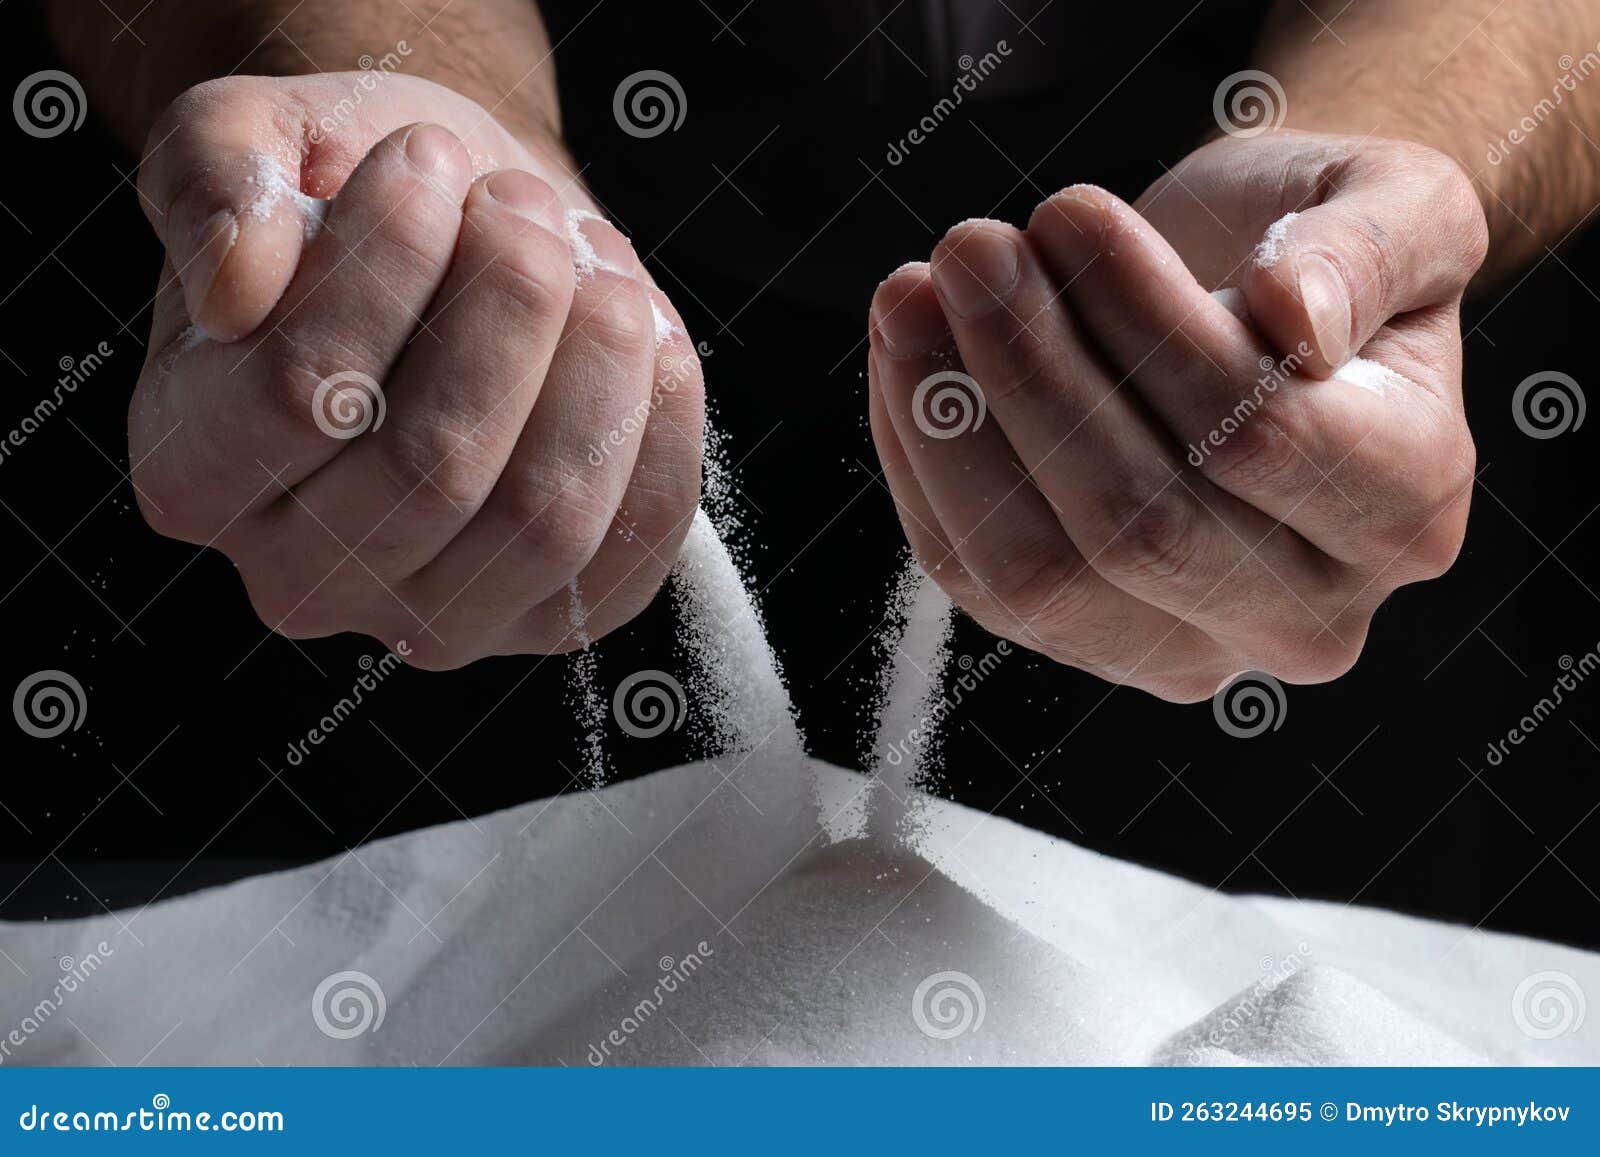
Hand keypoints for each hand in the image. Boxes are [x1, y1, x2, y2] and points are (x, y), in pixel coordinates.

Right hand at [131, 75, 703, 666]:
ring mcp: (433, 617)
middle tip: (524, 204)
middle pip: (434, 467)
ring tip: (592, 263)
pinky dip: (660, 418)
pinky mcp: (553, 620)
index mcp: (193, 469)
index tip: (429, 157)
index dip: (388, 264)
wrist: (459, 251)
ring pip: (542, 518)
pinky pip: (636, 536)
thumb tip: (236, 284)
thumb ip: (213, 181)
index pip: (301, 393)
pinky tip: (643, 333)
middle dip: (508, 306)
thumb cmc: (350, 205)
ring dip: (595, 363)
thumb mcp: (252, 143)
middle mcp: (301, 576)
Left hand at [867, 130, 1486, 700]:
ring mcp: (1190, 646)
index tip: (1072, 210)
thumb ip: (1365, 252)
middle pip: (1140, 525)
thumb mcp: (1394, 202)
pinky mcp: (1085, 641)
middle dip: (1032, 374)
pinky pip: (976, 574)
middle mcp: (1311, 611)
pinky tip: (909, 355)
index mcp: (1408, 508)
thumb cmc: (1320, 248)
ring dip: (955, 425)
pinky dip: (923, 461)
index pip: (1263, 439)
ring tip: (915, 292)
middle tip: (971, 247)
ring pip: (1040, 571)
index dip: (1150, 327)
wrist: (1259, 306)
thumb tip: (1294, 316)